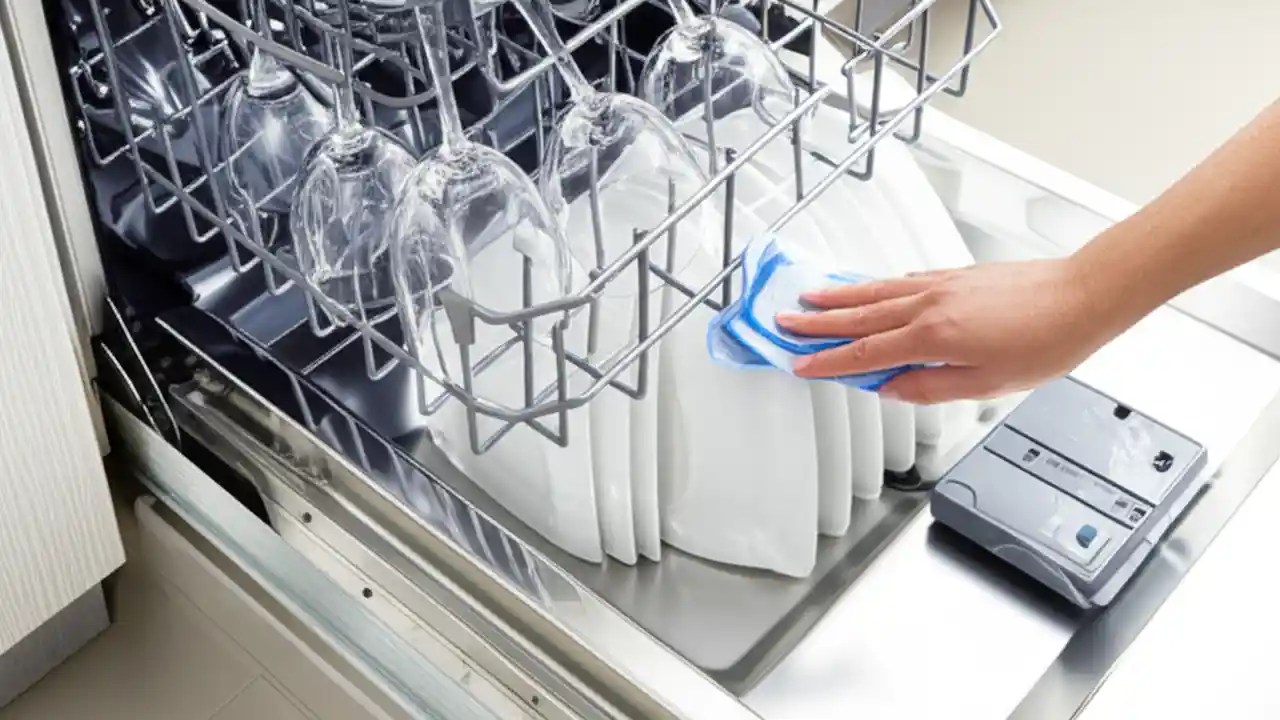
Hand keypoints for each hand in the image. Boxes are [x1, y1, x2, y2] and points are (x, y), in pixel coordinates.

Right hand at [775, 258, 1118, 403]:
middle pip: (859, 316)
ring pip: (876, 292)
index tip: (800, 366)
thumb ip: (929, 387)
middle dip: (817, 322)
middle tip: (783, 322)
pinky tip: (869, 289)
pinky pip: (901, 280)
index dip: (828, 362)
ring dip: (838, 297)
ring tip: (809, 297)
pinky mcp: (955, 274)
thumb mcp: (986, 384)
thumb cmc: (1045, 341)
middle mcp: (929, 304)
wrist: (1082, 296)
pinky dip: (876, 286)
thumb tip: (891, 388)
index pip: (865, 354)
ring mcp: (940, 284)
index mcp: (932, 337)